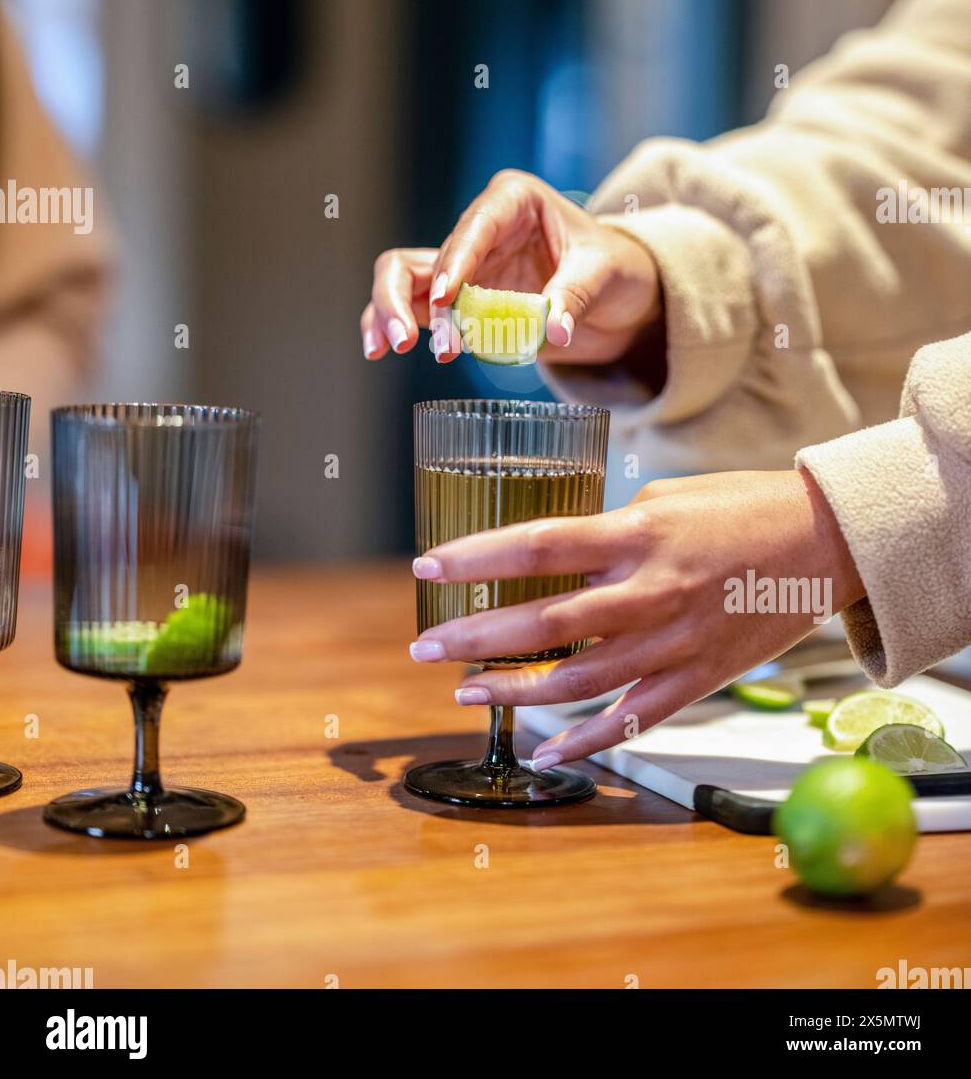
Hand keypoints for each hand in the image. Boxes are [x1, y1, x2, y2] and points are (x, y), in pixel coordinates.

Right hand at [360, 169, 660, 364]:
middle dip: (404, 296)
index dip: (455, 261)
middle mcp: (479, 230)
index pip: (473, 226)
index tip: (449, 297)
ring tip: (390, 349)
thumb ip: (574, 297)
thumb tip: (555, 331)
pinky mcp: (460, 302)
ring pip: (404, 282)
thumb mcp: (604, 273)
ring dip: (391, 314)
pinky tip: (378, 349)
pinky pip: (415, 311)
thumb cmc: (616, 267)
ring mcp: (464, 268)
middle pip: (422, 256)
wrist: (622, 298)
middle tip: (409, 338)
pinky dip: (393, 327)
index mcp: (513, 200)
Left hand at [409, 469, 864, 767]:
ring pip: (577, 680)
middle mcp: (649, 592)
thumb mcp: (663, 500)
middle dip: (475, 636)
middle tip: (425, 645)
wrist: (822, 542)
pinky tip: (545, 747)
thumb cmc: (740, 508)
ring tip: (467, 690)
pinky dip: (585, 739)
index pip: (537, 545)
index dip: (475, 559)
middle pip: (544, 621)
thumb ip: (607, 534)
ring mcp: (673, 642)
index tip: (426, 568)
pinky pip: (633, 719)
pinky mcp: (697, 678)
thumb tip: (552, 557)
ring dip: (514, 691)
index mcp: (637, 536)